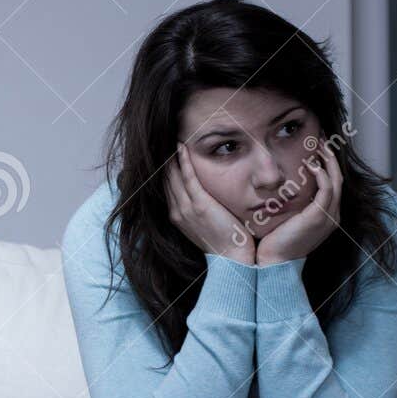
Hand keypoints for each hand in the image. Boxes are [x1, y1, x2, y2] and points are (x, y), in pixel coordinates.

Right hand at [166, 142, 253, 263]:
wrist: (232, 258)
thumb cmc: (224, 242)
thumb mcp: (206, 225)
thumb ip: (202, 210)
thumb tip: (206, 198)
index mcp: (177, 216)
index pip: (166, 187)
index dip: (164, 169)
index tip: (165, 153)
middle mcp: (176, 211)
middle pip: (165, 179)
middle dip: (164, 160)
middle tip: (164, 140)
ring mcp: (186, 208)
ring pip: (173, 176)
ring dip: (171, 157)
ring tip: (171, 139)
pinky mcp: (199, 205)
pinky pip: (188, 177)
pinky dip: (183, 161)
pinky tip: (181, 148)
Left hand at [256, 139, 341, 264]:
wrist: (273, 262)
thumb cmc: (275, 240)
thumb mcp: (286, 216)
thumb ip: (290, 201)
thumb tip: (279, 183)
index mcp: (327, 215)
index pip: (333, 182)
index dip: (328, 163)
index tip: (317, 147)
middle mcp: (333, 215)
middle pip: (338, 177)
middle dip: (330, 156)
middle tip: (320, 138)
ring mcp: (329, 217)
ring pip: (336, 180)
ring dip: (328, 160)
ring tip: (318, 145)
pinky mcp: (319, 217)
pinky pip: (327, 190)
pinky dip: (322, 175)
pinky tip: (311, 165)